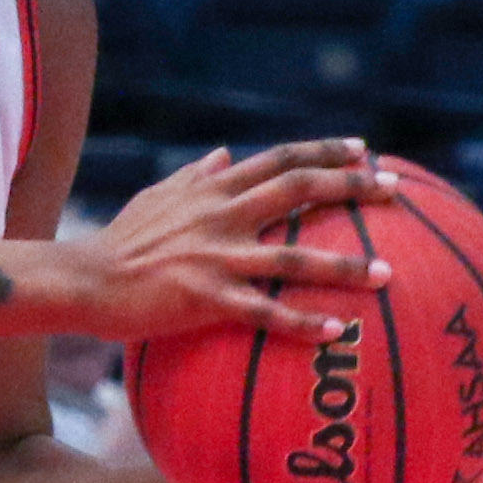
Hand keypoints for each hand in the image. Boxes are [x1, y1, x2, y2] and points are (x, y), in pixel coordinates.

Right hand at [67, 139, 396, 343]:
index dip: (322, 151)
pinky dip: (302, 321)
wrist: (89, 278)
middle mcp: (219, 214)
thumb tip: (225, 154)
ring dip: (343, 264)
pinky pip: (264, 310)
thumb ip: (196, 176)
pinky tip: (338, 332)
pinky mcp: (207, 297)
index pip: (277, 159)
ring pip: (291, 255)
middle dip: (350, 188)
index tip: (363, 150)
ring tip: (388, 273)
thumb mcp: (158, 196)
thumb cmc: (124, 238)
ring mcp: (215, 256)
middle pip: (295, 191)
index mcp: (212, 188)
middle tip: (394, 190)